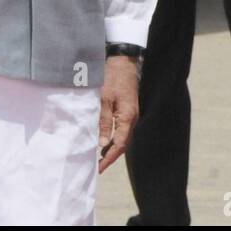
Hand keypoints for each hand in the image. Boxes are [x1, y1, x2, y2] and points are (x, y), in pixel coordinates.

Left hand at [97, 56, 139, 173]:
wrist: (123, 62)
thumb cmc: (112, 78)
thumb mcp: (104, 99)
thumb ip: (103, 121)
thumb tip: (101, 143)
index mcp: (127, 117)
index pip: (119, 145)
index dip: (109, 158)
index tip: (99, 168)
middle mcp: (132, 119)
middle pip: (123, 144)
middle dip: (111, 156)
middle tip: (98, 167)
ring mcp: (131, 115)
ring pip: (123, 138)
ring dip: (113, 148)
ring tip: (99, 157)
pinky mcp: (128, 110)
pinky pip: (122, 130)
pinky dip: (114, 138)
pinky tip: (105, 141)